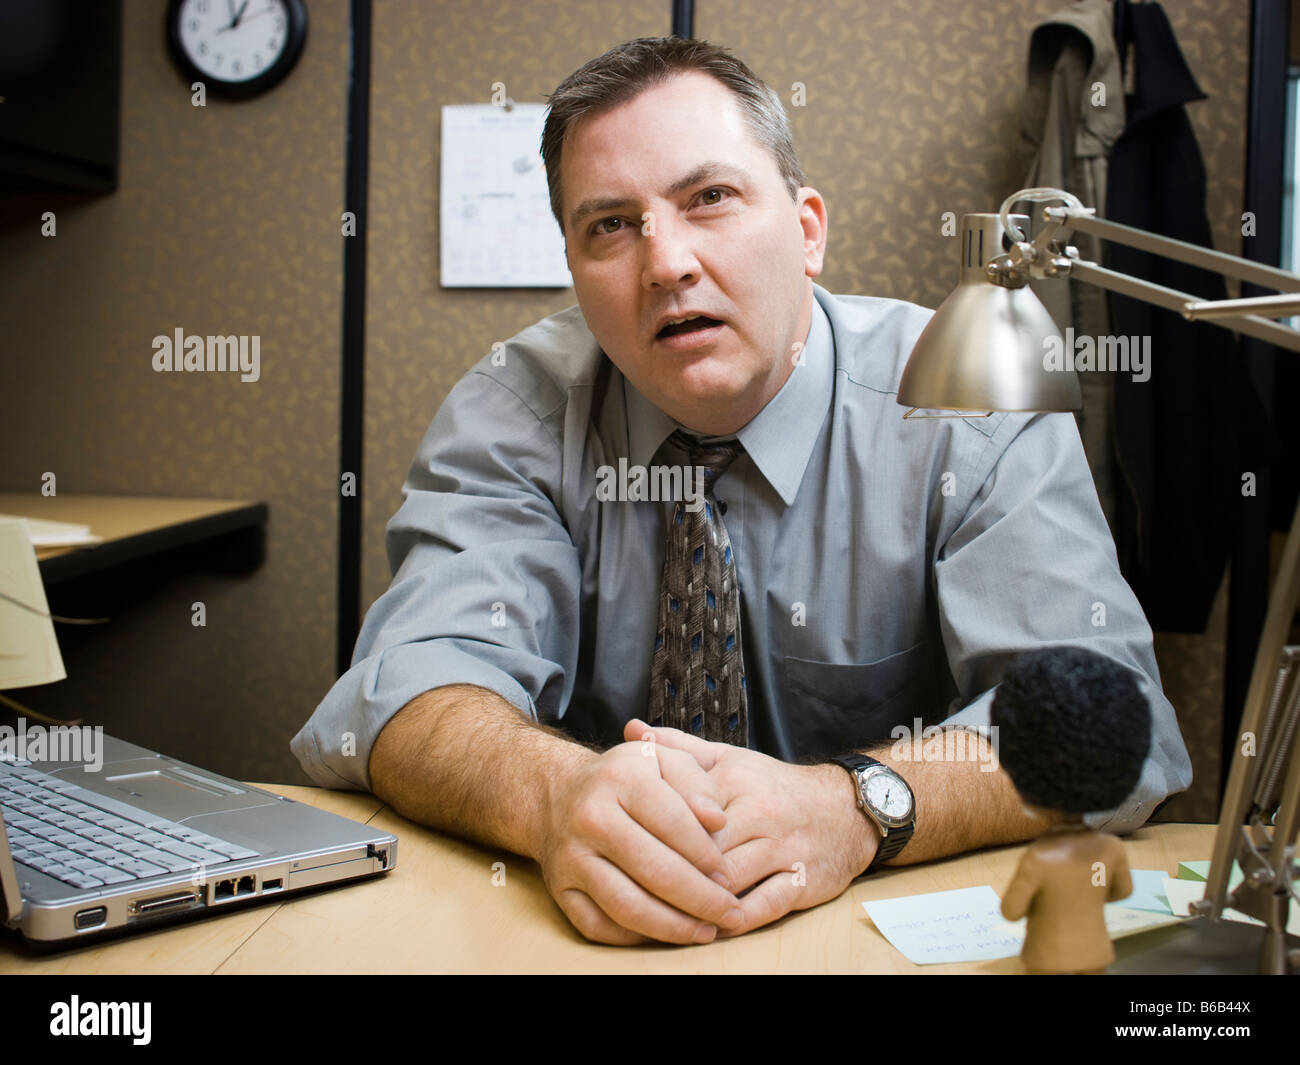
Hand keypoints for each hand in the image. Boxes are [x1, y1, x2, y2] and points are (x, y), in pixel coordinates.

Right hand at [538, 737, 745, 944]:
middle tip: (730, 912)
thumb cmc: (625, 778)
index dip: (706, 855)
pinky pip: (600, 926)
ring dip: (674, 927)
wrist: (559, 792)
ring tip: (706, 931)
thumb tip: (718, 821)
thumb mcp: (662, 759)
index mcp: (621, 779)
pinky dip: (637, 938)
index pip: (673, 823)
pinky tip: (666, 934)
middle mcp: (591, 818)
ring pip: (628, 906)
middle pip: (654, 871)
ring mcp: (571, 857)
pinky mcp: (560, 889)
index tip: (728, 875)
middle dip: (701, 899)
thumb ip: (696, 783)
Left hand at [624, 719, 878, 935]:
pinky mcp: (801, 881)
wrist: (845, 808)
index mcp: (735, 780)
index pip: (683, 809)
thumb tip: (631, 731)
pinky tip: (710, 927)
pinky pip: (764, 906)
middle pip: (703, 848)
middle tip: (633, 888)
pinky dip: (735, 920)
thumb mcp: (729, 758)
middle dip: (670, 870)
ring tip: (663, 913)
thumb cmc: (774, 786)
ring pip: (729, 880)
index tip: (620, 845)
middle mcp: (759, 814)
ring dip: (697, 900)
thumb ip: (679, 748)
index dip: (651, 830)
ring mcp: (782, 849)